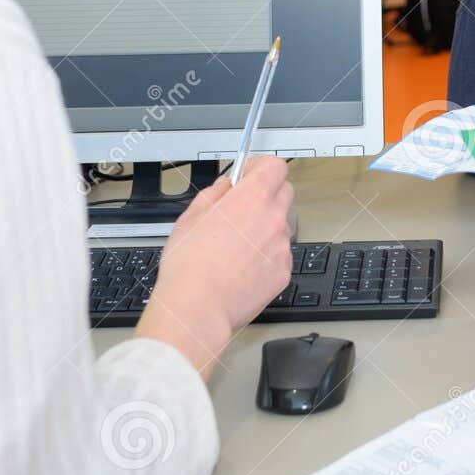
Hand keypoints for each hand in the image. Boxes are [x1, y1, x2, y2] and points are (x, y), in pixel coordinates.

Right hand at [135, 156, 295, 377]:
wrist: (198, 308)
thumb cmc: (190, 266)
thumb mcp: (191, 217)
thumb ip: (215, 194)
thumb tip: (226, 187)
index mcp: (253, 198)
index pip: (275, 166)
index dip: (261, 167)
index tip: (249, 174)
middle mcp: (274, 219)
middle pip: (285, 192)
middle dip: (267, 194)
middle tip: (243, 206)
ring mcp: (282, 246)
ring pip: (282, 225)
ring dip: (266, 226)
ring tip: (236, 244)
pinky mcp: (284, 271)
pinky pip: (280, 253)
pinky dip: (266, 254)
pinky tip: (242, 266)